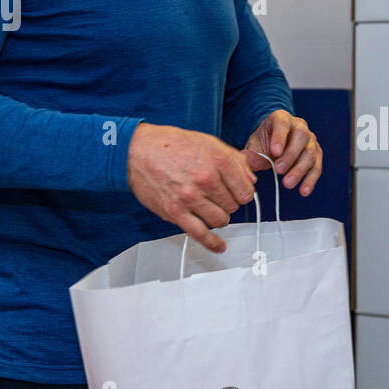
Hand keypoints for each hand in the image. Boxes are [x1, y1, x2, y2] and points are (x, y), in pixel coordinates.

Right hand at [127, 122, 255, 253]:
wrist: (138, 150)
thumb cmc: (170, 145)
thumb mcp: (208, 142)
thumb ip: (234, 160)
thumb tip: (251, 178)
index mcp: (218, 161)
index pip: (246, 190)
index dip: (243, 192)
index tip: (238, 192)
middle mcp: (206, 179)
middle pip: (234, 206)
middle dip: (229, 203)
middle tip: (219, 197)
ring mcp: (190, 197)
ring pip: (221, 220)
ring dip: (220, 217)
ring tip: (212, 209)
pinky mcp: (175, 212)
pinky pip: (200, 234)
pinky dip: (212, 243)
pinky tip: (219, 246)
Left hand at [243, 110, 321, 196]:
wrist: (274, 146)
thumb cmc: (264, 142)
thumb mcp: (255, 145)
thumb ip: (252, 154)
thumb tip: (247, 160)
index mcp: (281, 118)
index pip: (283, 123)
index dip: (280, 137)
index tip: (274, 152)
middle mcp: (300, 126)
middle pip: (301, 137)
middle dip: (290, 155)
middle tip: (278, 170)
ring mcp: (310, 140)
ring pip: (310, 153)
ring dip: (299, 170)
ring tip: (287, 184)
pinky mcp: (316, 155)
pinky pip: (316, 167)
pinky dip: (310, 180)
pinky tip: (303, 191)